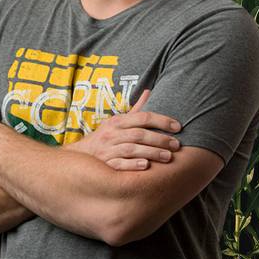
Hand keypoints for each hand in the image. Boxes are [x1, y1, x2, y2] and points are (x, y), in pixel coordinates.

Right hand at [64, 89, 181, 170]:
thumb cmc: (105, 138)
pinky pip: (119, 164)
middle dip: (160, 139)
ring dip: (152, 153)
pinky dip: (132, 164)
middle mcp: (112, 134)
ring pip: (132, 149)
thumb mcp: (118, 121)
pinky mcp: (105, 165)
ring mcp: (108, 149)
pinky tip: (146, 166)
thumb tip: (149, 91)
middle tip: (176, 145)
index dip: (162, 121)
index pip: (143, 117)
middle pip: (139, 134)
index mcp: (118, 121)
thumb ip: (136, 110)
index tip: (178, 126)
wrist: (80, 156)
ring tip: (168, 157)